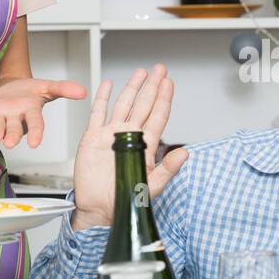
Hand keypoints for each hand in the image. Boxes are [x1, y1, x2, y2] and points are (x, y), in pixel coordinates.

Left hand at [0, 77, 86, 149]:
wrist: (6, 87)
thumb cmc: (27, 91)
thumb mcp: (46, 87)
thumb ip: (63, 89)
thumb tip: (83, 91)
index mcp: (30, 112)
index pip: (36, 124)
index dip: (36, 133)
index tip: (35, 144)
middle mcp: (14, 117)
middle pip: (15, 128)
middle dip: (13, 135)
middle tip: (10, 143)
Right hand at [71, 64, 188, 229]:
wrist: (99, 208)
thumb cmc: (125, 198)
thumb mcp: (152, 185)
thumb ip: (168, 169)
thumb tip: (185, 153)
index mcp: (145, 145)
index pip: (157, 116)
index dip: (163, 99)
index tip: (169, 83)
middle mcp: (130, 136)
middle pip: (144, 105)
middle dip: (152, 86)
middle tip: (160, 70)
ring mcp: (111, 134)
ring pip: (123, 104)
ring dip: (132, 88)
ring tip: (141, 73)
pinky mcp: (93, 138)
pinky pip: (98, 113)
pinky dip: (102, 98)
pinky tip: (108, 85)